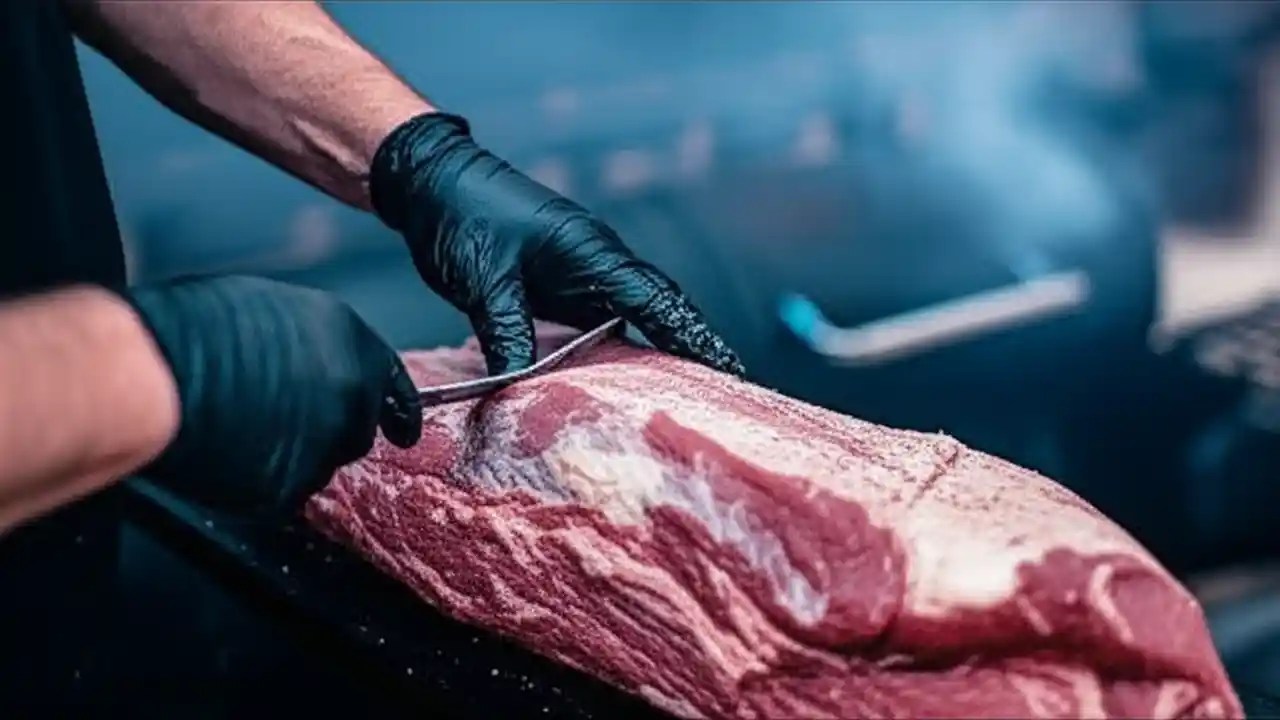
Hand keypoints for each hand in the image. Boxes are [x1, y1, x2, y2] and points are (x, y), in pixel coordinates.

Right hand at [123, 276, 420, 512]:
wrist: (153, 373)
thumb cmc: (190, 329)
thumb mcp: (269, 310)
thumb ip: (308, 344)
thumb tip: (309, 363)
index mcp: (348, 340)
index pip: (391, 383)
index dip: (396, 409)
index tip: (404, 429)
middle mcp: (349, 391)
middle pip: (357, 429)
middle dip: (331, 433)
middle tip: (285, 426)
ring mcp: (324, 441)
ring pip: (323, 464)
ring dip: (296, 458)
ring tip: (243, 435)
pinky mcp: (291, 483)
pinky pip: (285, 492)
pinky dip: (263, 483)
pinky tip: (230, 458)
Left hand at [369, 112, 744, 376]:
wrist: (431, 184)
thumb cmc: (462, 217)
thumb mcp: (484, 280)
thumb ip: (508, 331)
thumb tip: (521, 386)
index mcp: (592, 254)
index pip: (659, 300)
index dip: (695, 336)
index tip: (729, 368)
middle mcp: (597, 266)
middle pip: (659, 311)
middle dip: (691, 350)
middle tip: (724, 392)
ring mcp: (580, 278)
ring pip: (632, 322)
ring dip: (657, 356)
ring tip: (682, 400)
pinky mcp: (559, 290)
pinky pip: (598, 327)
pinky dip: (615, 354)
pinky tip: (619, 385)